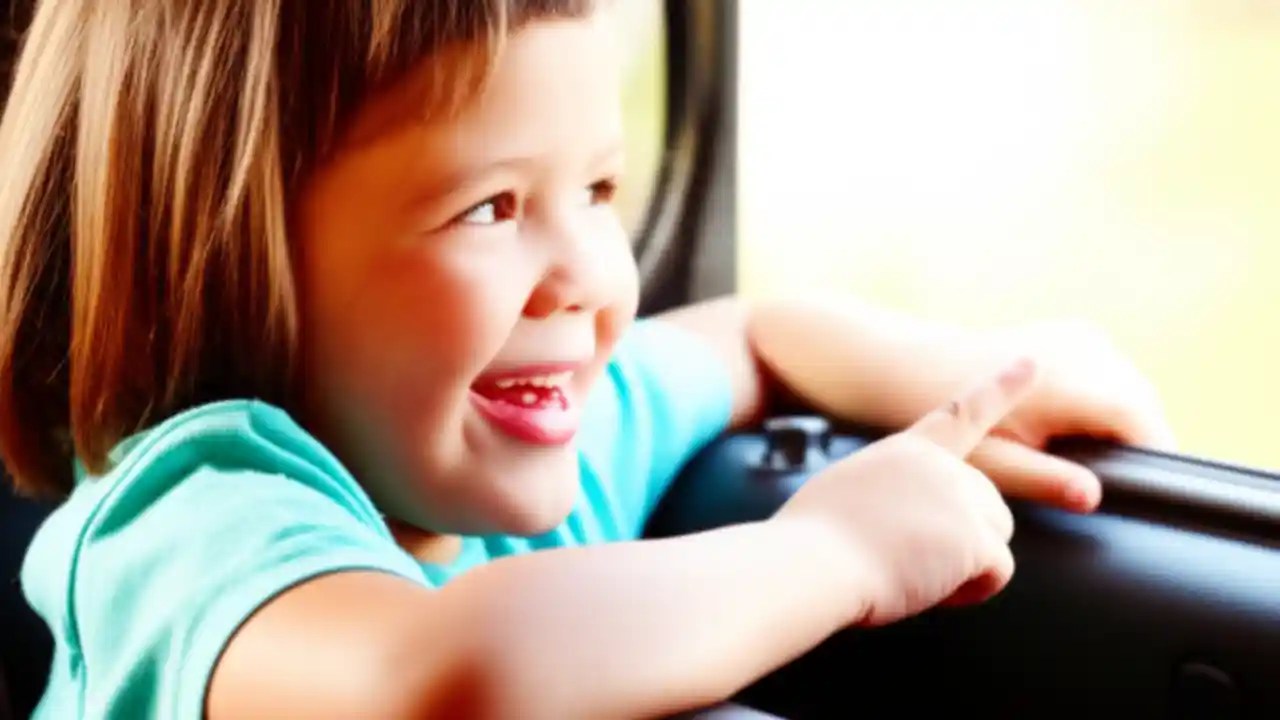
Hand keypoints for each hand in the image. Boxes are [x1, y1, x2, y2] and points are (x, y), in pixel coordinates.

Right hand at [775, 356, 1036, 627]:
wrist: (810, 561)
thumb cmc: (812, 541)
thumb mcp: (850, 493)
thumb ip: (892, 494)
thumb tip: (908, 526)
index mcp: (907, 450)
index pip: (961, 413)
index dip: (1001, 387)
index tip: (1032, 362)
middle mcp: (942, 465)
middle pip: (988, 505)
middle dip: (963, 540)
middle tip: (908, 558)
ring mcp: (962, 497)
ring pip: (996, 539)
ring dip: (964, 566)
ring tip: (910, 571)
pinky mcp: (975, 537)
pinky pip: (996, 573)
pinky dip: (968, 591)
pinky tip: (926, 588)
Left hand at [967, 320, 1176, 513]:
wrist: (916, 367)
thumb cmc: (952, 423)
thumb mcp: (994, 461)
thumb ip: (1046, 479)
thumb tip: (1091, 496)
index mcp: (1074, 383)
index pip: (1144, 425)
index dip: (1152, 464)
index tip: (1145, 498)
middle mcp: (1088, 352)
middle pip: (1144, 408)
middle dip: (1138, 446)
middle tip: (1115, 488)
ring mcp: (1084, 338)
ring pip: (1134, 389)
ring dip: (1127, 423)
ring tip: (1094, 460)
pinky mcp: (1076, 334)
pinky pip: (1114, 373)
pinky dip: (1109, 400)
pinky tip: (1078, 426)